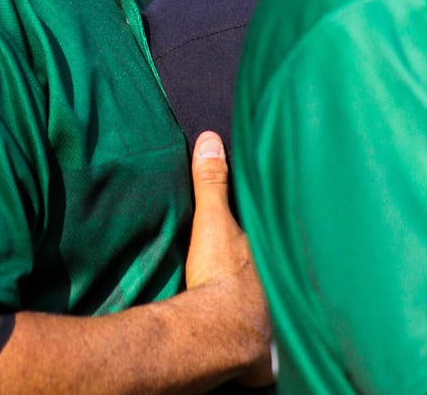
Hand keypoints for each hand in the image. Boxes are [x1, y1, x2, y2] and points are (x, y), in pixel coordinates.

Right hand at [186, 132, 273, 387]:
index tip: (267, 231)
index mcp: (273, 255)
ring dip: (269, 305)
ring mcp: (274, 321)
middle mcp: (281, 288)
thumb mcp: (213, 219)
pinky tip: (250, 336)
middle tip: (262, 267)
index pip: (278, 239)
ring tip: (255, 300)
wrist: (220, 334)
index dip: (272, 235)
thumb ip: (212, 181)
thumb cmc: (221, 274)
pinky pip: (264, 340)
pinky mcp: (261, 352)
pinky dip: (259, 337)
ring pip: (276, 308)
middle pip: (280, 274)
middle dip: (275, 271)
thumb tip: (210, 138)